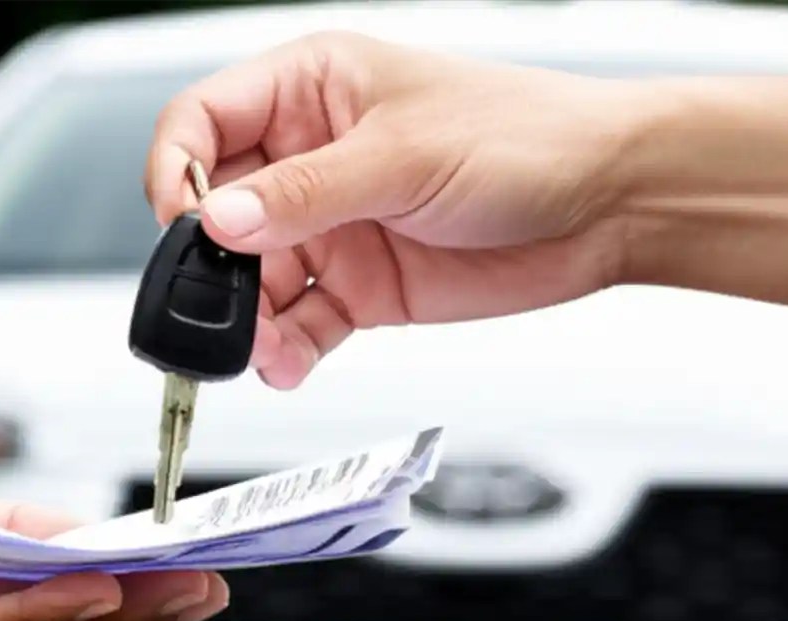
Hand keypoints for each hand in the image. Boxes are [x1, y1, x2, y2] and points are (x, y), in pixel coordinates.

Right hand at [145, 32, 665, 389]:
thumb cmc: (525, 136)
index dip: (177, 172)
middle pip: (217, 213)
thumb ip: (303, 193)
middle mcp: (308, 158)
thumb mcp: (402, 154)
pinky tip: (287, 362)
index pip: (201, 122)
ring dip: (248, 319)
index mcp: (308, 90)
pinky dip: (286, 348)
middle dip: (210, 265)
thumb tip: (218, 222)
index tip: (185, 224)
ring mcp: (330, 226)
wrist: (609, 204)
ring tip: (263, 346)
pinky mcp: (357, 285)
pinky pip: (299, 323)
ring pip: (253, 280)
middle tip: (218, 305)